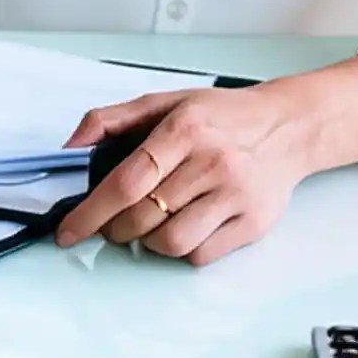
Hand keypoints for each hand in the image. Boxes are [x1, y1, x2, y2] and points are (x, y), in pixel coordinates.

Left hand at [55, 87, 314, 265]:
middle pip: (143, 217)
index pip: (125, 182)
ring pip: (171, 242)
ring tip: (152, 223)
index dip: (90, 213)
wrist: (290, 126)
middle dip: (115, 228)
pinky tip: (185, 226)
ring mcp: (235, 195)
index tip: (67, 232)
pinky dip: (183, 249)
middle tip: (114, 222)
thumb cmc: (221, 116)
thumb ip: (111, 119)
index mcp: (184, 130)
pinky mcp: (254, 222)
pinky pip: (201, 255)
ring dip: (149, 241)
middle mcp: (212, 162)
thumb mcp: (165, 102)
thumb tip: (70, 144)